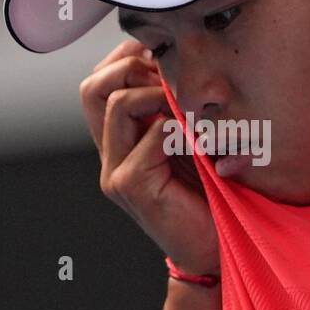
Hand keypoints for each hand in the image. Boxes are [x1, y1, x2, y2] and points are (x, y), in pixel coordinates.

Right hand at [79, 39, 219, 275]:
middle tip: (172, 79)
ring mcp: (116, 172)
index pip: (100, 81)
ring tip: (187, 108)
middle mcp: (111, 154)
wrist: (215, 250)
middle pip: (93, 87)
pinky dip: (179, 127)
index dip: (128, 58)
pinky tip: (202, 140)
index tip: (166, 58)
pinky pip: (151, 137)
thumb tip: (184, 64)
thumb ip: (181, 110)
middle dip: (133, 68)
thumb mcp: (194, 141)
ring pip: (116, 104)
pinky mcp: (132, 187)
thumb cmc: (213, 196)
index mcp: (121, 140)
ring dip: (156, 93)